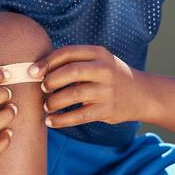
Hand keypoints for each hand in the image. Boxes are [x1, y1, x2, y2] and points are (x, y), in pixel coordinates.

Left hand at [29, 45, 145, 128]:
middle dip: (50, 81)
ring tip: (47, 106)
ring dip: (54, 102)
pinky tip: (51, 122)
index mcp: (99, 53)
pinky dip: (61, 120)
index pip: (68, 52)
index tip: (32, 72)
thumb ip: (74, 62)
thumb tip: (37, 70)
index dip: (47, 62)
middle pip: (70, 72)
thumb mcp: (98, 61)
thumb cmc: (110, 76)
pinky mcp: (107, 110)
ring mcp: (107, 90)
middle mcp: (104, 70)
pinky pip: (79, 116)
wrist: (142, 94)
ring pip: (73, 95)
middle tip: (42, 89)